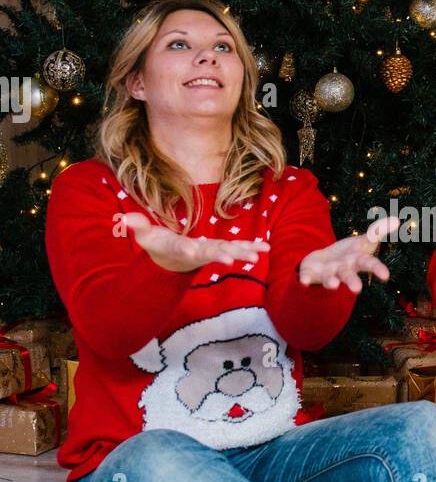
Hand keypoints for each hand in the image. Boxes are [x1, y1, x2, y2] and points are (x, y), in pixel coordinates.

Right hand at [120, 211, 269, 272]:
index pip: (183, 250)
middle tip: (236, 260)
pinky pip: (238, 248)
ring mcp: (210, 252)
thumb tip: (124, 219)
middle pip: (211, 254)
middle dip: (224, 255)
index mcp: (179, 250)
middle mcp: (197, 253)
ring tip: (258, 255)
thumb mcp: (146, 237)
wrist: (171, 262)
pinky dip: (251, 247)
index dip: (188, 251)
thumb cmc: (158, 246)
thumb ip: (138, 227)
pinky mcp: (220, 250)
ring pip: (229, 252)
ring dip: (243, 252)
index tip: (192, 252)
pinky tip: (265, 248)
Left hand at [298, 214, 399, 292]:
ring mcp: (327, 273)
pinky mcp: (311, 273)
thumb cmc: (348, 254)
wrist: (324, 263)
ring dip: (331, 282)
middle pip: (348, 275)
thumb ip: (378, 231)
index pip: (369, 264)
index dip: (377, 269)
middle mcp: (343, 269)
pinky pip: (308, 277)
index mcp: (356, 261)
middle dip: (352, 282)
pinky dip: (306, 279)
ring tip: (334, 285)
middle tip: (357, 290)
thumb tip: (397, 220)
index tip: (385, 276)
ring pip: (330, 278)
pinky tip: (303, 281)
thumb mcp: (363, 241)